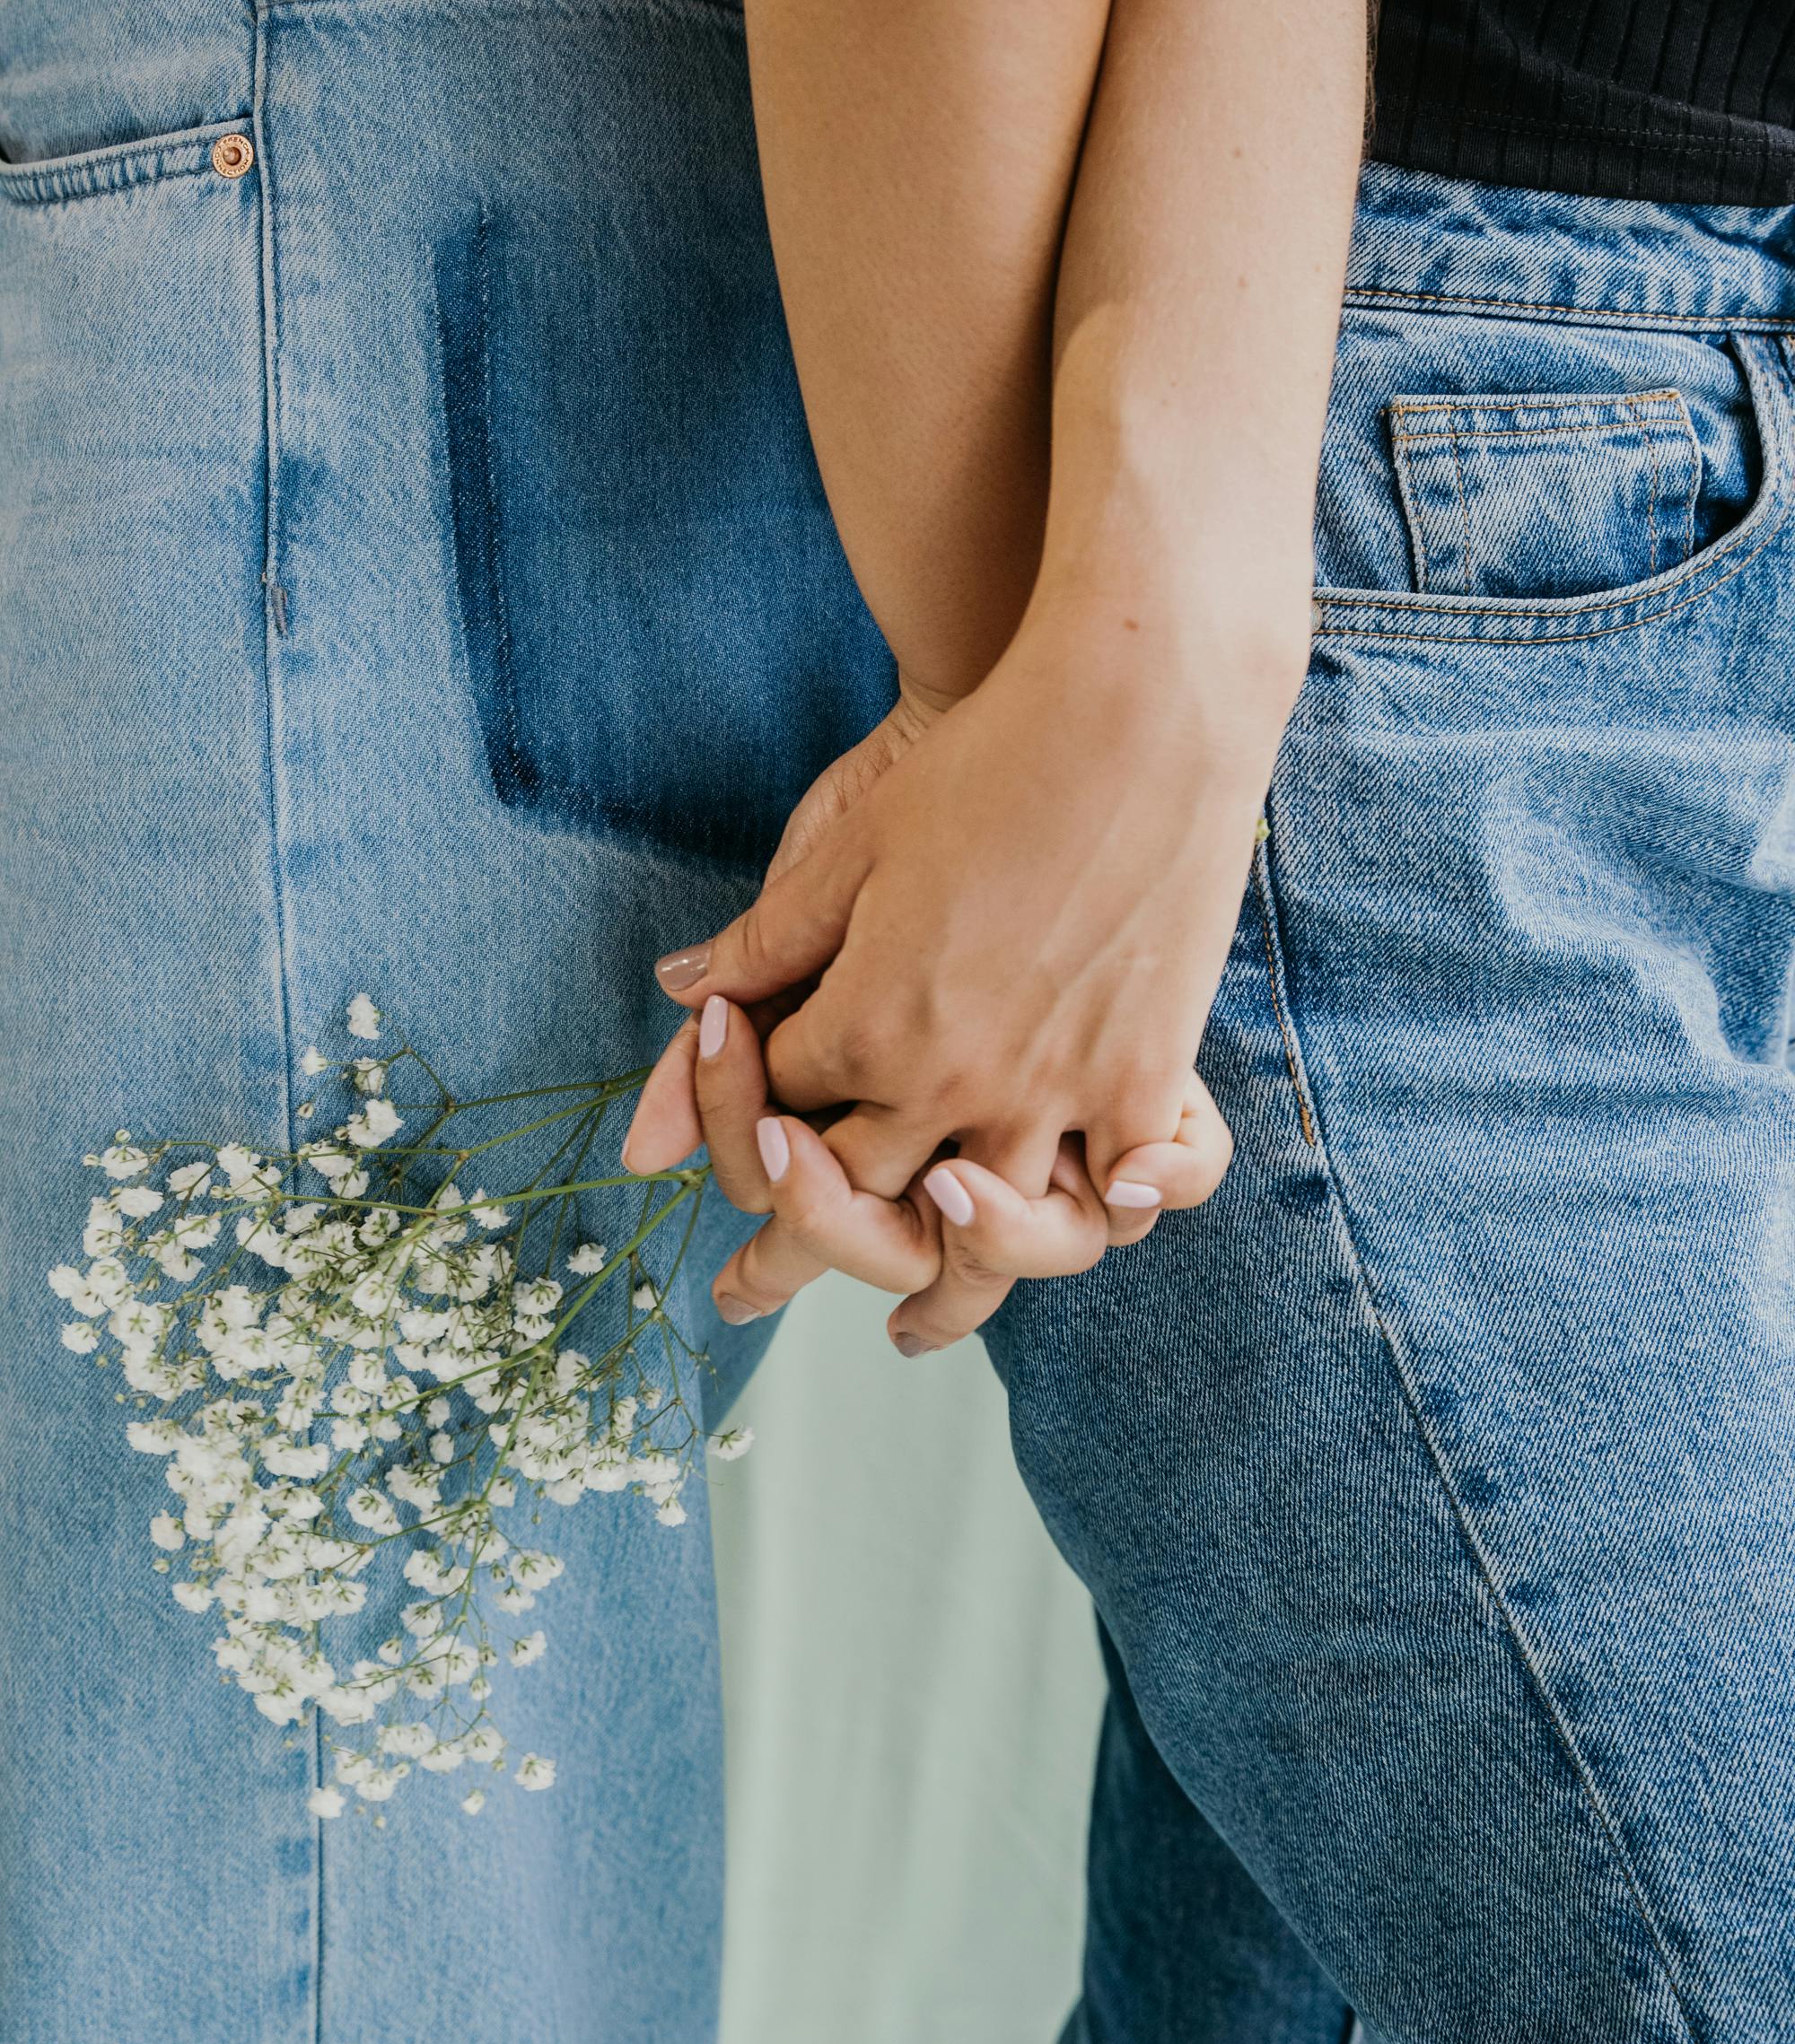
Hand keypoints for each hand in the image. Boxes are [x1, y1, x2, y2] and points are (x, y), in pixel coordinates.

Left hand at [624, 665, 1232, 1347]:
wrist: (1134, 712)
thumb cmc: (982, 766)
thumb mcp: (848, 849)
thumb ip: (765, 942)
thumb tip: (675, 995)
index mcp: (865, 1026)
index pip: (783, 1104)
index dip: (749, 1097)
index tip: (745, 1089)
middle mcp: (951, 1081)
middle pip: (859, 1196)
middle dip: (797, 1231)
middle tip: (742, 1282)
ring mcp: (1053, 1090)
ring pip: (980, 1234)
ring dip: (937, 1284)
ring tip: (908, 1331)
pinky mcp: (1141, 1078)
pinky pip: (1115, 1197)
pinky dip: (1094, 1225)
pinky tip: (1073, 1232)